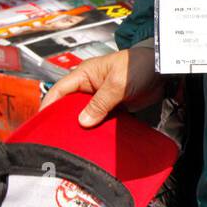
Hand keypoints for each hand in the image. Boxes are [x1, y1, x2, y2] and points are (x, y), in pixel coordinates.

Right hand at [41, 46, 165, 127]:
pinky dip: (97, 128)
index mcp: (85, 74)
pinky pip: (100, 119)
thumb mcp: (118, 83)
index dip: (49, 106)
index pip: (59, 90)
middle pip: (70, 106)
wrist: (164, 70)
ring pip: (85, 114)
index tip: (42, 123)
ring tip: (75, 142)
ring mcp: (101, 97)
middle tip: (58, 137)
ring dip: (83, 126)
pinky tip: (95, 139)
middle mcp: (90, 86)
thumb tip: (83, 121)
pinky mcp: (113, 107)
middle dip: (64, 120)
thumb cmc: (140, 65)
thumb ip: (100, 102)